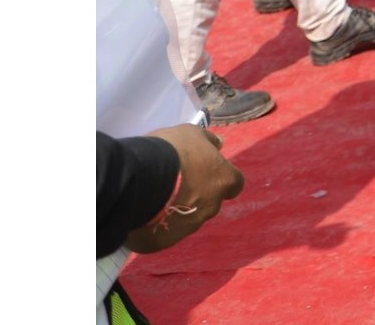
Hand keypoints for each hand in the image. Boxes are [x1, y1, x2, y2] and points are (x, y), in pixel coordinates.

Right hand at [124, 124, 245, 252]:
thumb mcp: (191, 133)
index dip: (220, 178)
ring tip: (156, 199)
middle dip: (197, 196)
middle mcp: (212, 207)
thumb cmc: (171, 151)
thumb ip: (208, 141)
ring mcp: (189, 227)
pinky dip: (158, 226)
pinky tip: (144, 214)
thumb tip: (219, 145)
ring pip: (187, 220)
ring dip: (177, 212)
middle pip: (210, 203)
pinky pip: (164, 233)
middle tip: (176, 185)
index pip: (234, 183)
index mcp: (223, 181)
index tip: (205, 172)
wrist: (139, 180)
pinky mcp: (165, 241)